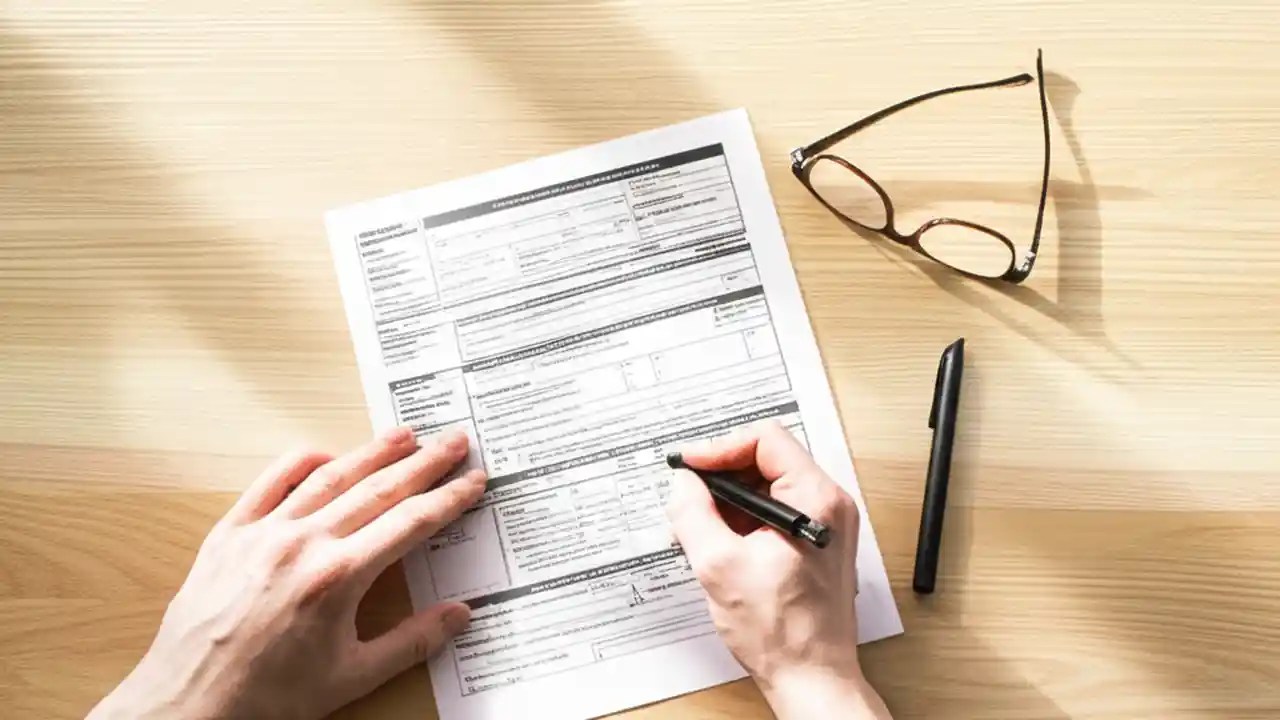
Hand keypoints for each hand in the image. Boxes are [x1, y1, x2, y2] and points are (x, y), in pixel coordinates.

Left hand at [89, 427, 486, 719]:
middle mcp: (303, 544)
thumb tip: (459, 614)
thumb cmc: (267, 697)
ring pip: (330, 476)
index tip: (473, 480)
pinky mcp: (229, 533)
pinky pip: (270, 482)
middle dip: (424, 463)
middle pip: (379, 489)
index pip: (411, 523)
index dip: (449, 498)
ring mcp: (263, 532)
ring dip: (372, 452)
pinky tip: (327, 454)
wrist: (188, 704)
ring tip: (404, 434)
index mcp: (339, 577)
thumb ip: (412, 642)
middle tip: (454, 439)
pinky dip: (302, 461)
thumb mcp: (352, 678)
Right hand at [666, 421, 890, 719]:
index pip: (765, 439)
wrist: (810, 677)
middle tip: (688, 497)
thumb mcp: (719, 565)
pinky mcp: (815, 544)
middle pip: (766, 460)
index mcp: (815, 499)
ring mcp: (824, 525)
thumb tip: (682, 484)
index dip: (719, 448)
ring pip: (767, 487)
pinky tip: (718, 543)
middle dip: (721, 477)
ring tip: (699, 526)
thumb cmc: (783, 633)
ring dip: (729, 501)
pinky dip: (742, 520)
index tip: (690, 467)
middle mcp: (828, 505)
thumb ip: (693, 514)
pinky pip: (773, 512)